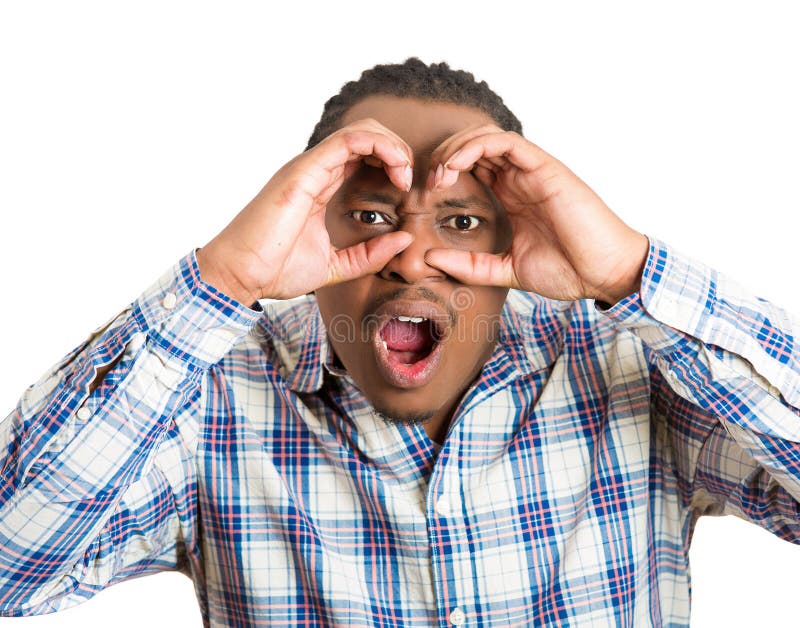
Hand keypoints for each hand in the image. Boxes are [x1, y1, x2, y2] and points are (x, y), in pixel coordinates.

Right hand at [196, 119, 414, 302]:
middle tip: (408, 182)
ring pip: (362, 131)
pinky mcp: (305, 171)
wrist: (242, 275)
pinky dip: (381, 146)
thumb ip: (369, 255)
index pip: (362, 155)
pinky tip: (395, 171)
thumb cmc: (276, 269)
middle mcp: (315, 170)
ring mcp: (309, 167)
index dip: (392, 163)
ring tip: (404, 175)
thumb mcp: (336, 266)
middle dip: (398, 151)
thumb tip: (403, 239)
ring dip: (393, 147)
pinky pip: (349, 140)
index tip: (406, 191)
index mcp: (320, 186)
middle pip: (367, 135)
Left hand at [423, 124, 648, 304]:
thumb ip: (470, 265)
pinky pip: (506, 142)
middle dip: (443, 157)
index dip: (443, 172)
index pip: (471, 167)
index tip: (424, 195)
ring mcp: (532, 171)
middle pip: (473, 146)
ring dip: (455, 148)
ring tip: (440, 174)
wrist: (604, 273)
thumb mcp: (505, 270)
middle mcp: (520, 178)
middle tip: (427, 182)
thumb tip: (429, 258)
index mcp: (511, 195)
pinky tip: (457, 166)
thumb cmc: (567, 270)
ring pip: (485, 137)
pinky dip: (476, 146)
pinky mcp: (545, 168)